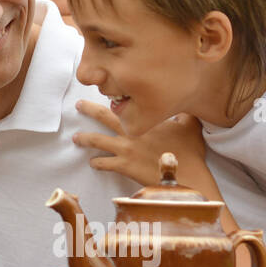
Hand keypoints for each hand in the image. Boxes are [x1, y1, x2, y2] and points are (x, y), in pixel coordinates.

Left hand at [72, 100, 205, 187]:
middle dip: (89, 109)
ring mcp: (125, 150)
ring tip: (76, 138)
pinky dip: (97, 163)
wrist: (187, 174)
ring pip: (97, 141)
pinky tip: (92, 163)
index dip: (113, 99)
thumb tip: (185, 102)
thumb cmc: (189, 150)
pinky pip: (104, 163)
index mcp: (143, 120)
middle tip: (78, 105)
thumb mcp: (190, 124)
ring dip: (84, 139)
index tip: (105, 92)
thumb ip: (184, 112)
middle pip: (103, 117)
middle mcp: (130, 132)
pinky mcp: (124, 166)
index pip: (123, 105)